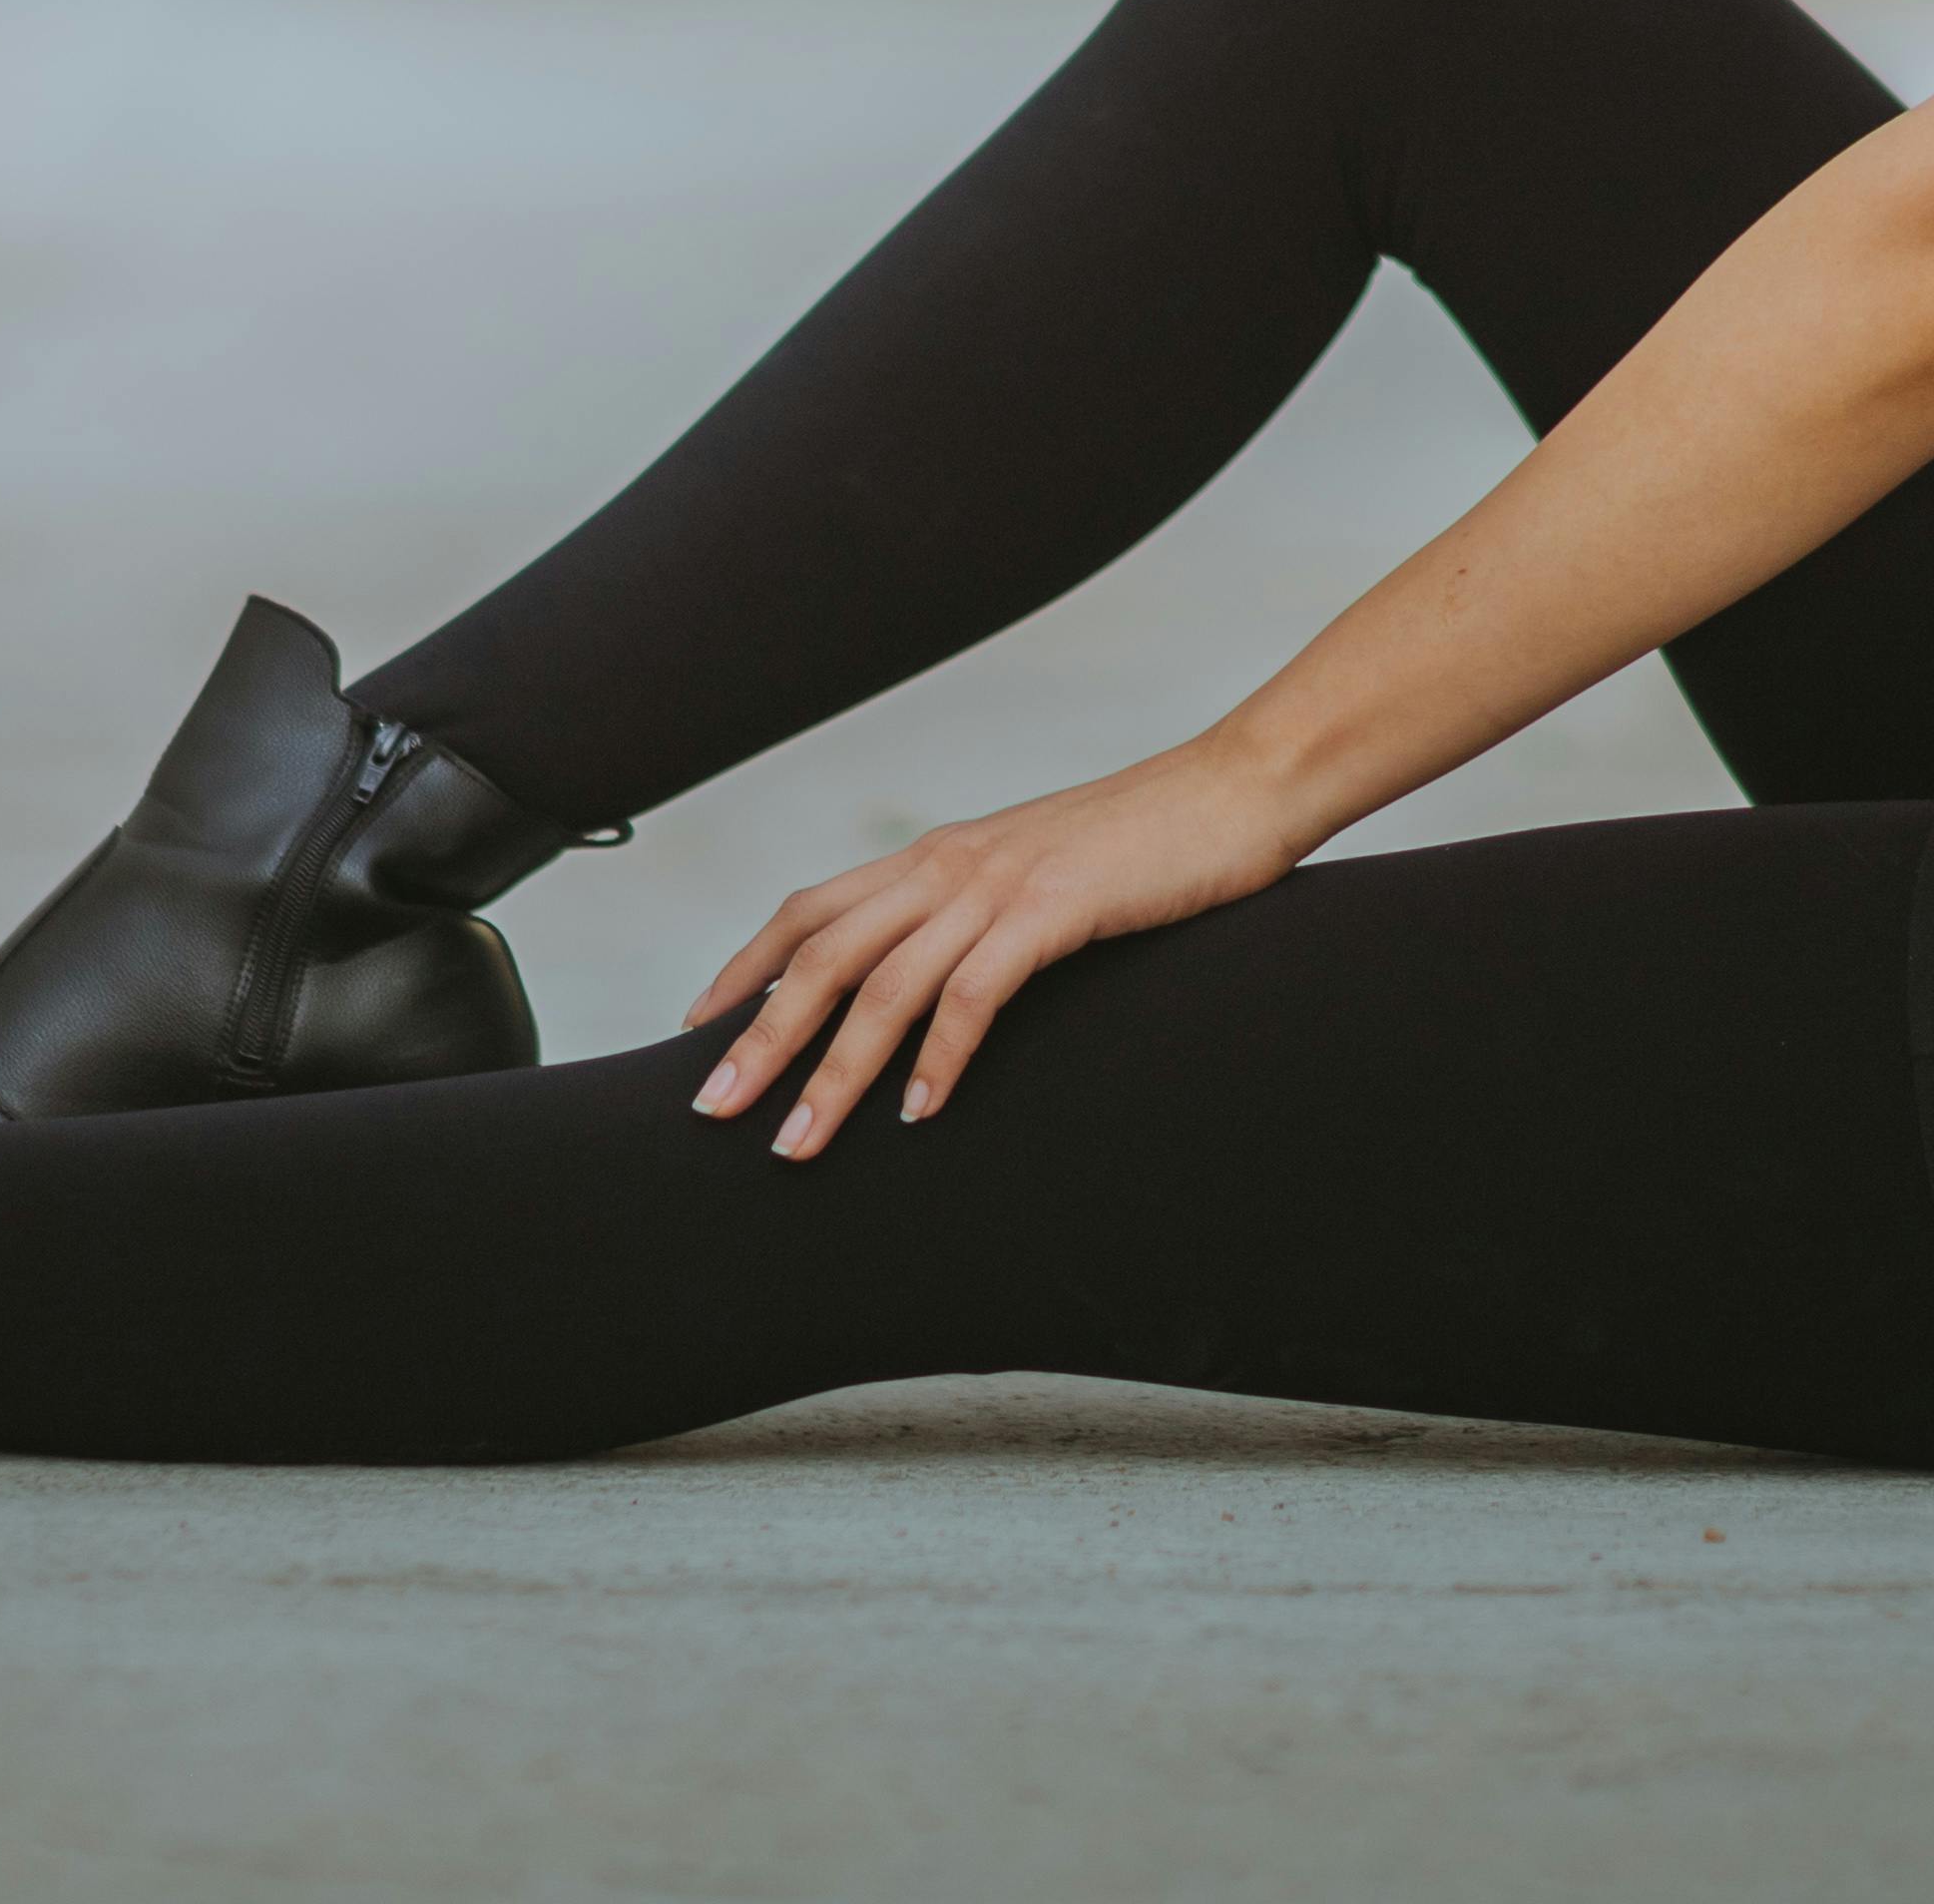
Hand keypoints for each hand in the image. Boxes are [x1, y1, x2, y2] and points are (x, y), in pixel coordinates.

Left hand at [682, 732, 1316, 1155]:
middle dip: (761, 1038)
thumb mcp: (1035, 872)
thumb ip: (977, 913)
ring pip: (886, 986)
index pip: (811, 909)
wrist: (1236, 789)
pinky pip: (977, 993)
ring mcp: (1000, 884)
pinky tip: (921, 1113)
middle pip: (824, 956)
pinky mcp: (1055, 908)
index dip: (747, 967)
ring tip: (799, 1144)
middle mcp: (949, 863)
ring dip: (835, 1072)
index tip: (697, 1027)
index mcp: (938, 854)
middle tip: (711, 1109)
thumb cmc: (1144, 842)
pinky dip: (941, 1058)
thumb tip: (934, 974)